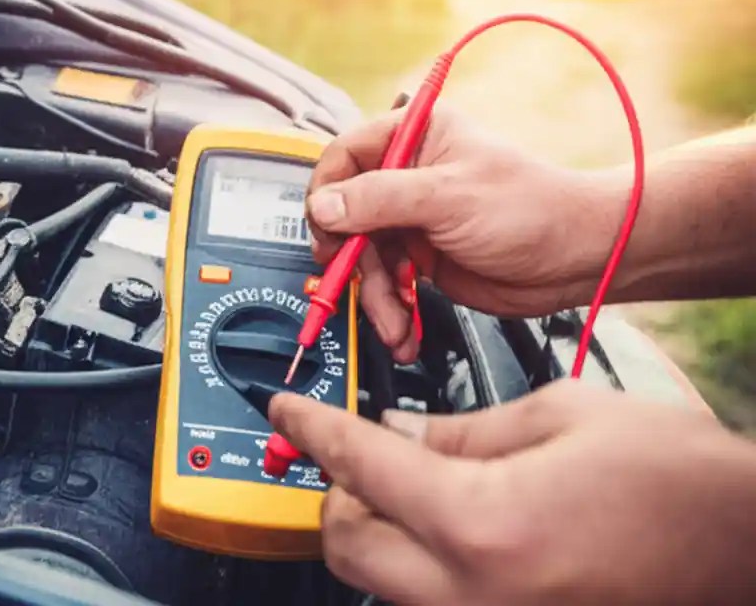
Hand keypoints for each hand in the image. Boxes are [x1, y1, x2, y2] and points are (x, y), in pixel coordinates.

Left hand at [269, 383, 755, 605]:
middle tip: (356, 452)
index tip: (288, 411)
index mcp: (481, 522)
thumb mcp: (564, 418)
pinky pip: (428, 604)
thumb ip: (462, 429)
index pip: (358, 465)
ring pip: (378, 585)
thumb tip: (398, 429)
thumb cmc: (682, 486)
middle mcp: (472, 592)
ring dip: (373, 532)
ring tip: (406, 487)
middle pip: (344, 545)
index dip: (311, 427)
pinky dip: (418, 566)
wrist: (753, 556)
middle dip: (336, 493)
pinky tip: (449, 528)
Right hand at [306, 107, 622, 360]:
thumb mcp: (448, 197)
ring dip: (374, 297)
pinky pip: (385, 284)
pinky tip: (404, 331)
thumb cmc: (532, 210)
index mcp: (412, 137)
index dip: (327, 194)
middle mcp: (406, 175)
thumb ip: (379, 199)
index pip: (344, 157)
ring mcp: (411, 219)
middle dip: (352, 259)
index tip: (327, 231)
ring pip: (363, 257)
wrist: (579, 260)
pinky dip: (391, 310)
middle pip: (346, 216)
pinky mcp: (420, 257)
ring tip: (394, 325)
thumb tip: (322, 206)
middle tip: (355, 284)